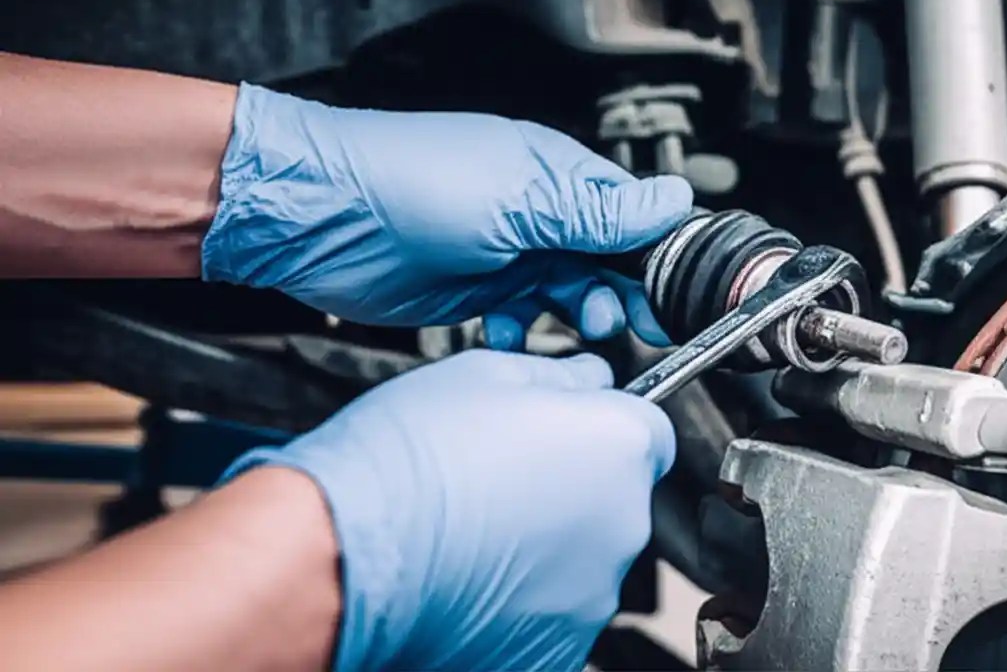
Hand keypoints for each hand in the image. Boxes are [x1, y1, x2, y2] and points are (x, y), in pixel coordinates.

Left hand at [202, 84, 691, 346]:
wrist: (321, 218)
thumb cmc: (410, 183)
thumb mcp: (522, 199)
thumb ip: (599, 211)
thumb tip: (674, 199)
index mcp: (557, 177)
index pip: (633, 216)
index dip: (658, 257)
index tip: (674, 295)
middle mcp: (538, 213)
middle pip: (609, 261)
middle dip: (625, 294)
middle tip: (633, 323)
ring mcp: (507, 252)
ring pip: (570, 293)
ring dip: (580, 314)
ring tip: (579, 328)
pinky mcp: (475, 289)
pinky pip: (524, 317)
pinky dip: (527, 333)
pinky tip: (513, 335)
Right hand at [220, 350, 674, 669]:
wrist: (346, 552)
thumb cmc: (407, 460)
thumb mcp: (487, 373)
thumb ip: (560, 375)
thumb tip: (587, 378)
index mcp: (619, 447)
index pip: (647, 430)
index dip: (602, 424)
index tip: (569, 428)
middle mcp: (623, 526)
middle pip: (614, 498)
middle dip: (571, 486)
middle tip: (501, 478)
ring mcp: (591, 596)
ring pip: (581, 559)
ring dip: (544, 546)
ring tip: (472, 530)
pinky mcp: (555, 650)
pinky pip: (550, 614)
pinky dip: (519, 601)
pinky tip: (467, 576)